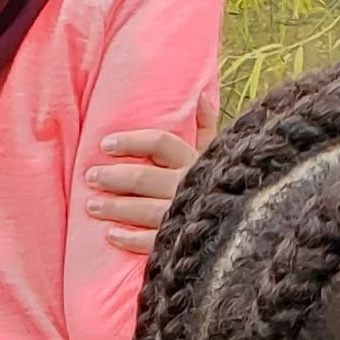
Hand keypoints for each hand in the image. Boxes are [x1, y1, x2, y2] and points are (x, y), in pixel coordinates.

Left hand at [83, 87, 216, 254]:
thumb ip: (206, 128)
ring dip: (115, 208)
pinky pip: (151, 242)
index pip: (159, 143)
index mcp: (197, 161)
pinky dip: (130, 239)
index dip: (131, 142)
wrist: (248, 229)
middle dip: (113, 177)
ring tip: (92, 205)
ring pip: (142, 210)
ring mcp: (184, 217)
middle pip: (143, 178)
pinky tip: (112, 236)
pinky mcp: (182, 244)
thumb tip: (200, 95)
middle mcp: (189, 187)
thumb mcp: (221, 155)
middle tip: (91, 177)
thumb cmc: (227, 185)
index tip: (105, 144)